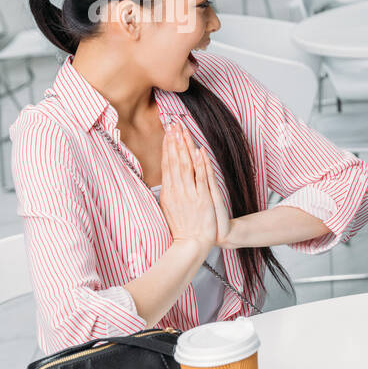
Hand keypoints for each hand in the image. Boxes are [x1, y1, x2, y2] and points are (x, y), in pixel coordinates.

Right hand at [158, 122, 221, 251]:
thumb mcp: (171, 208)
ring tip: (182, 132)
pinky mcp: (202, 198)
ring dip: (184, 148)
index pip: (168, 164)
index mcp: (170, 191)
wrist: (193, 244)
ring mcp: (190, 194)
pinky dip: (200, 164)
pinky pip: (201, 178)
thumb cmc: (184, 227)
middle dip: (174, 142)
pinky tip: (199, 152)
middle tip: (173, 124)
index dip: (168, 148)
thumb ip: (168, 193)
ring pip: (186, 166)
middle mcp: (178, 190)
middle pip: (175, 161)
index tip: (168, 133)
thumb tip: (165, 181)